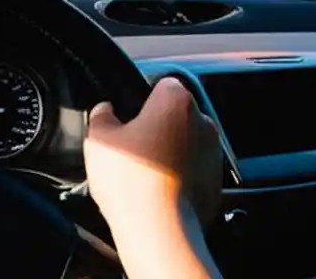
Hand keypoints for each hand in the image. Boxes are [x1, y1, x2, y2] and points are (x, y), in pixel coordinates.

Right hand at [85, 77, 221, 230]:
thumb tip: (106, 111)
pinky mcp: (217, 184)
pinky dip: (178, 179)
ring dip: (168, 153)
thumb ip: (102, 115)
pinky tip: (156, 193)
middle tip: (130, 149)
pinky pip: (193, 173)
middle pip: (174, 116)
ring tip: (141, 175)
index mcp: (176, 100)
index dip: (140, 100)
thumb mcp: (98, 138)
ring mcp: (214, 154)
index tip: (126, 120)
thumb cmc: (130, 179)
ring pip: (185, 145)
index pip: (160, 85)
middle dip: (156, 128)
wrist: (159, 230)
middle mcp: (203, 122)